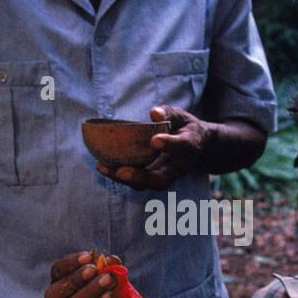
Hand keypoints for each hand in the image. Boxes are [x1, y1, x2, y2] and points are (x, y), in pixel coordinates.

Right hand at [44, 251, 120, 297]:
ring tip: (109, 281)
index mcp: (60, 286)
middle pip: (57, 293)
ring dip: (91, 291)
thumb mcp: (110, 278)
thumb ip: (109, 268)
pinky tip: (111, 297)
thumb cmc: (110, 295)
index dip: (70, 263)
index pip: (57, 271)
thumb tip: (111, 259)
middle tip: (95, 270)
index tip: (88, 256)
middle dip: (76, 279)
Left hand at [96, 105, 211, 190]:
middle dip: (141, 177)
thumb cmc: (185, 127)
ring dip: (124, 179)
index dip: (170, 144)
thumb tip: (154, 113)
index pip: (182, 147)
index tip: (155, 140)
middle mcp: (178, 168)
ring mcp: (165, 175)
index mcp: (189, 147)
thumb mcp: (182, 115)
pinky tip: (102, 165)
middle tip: (122, 172)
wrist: (196, 145)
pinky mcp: (152, 177)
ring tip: (104, 167)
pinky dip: (119, 174)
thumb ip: (169, 113)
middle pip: (161, 180)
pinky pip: (137, 181)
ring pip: (146, 184)